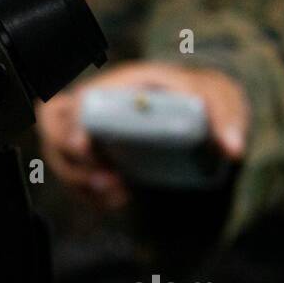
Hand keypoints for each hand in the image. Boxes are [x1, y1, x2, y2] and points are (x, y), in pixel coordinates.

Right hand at [35, 61, 249, 211]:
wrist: (195, 104)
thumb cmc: (198, 95)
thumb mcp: (217, 97)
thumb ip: (224, 116)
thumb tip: (232, 149)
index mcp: (116, 85)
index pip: (74, 100)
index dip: (69, 124)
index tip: (87, 148)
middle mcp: (94, 105)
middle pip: (51, 128)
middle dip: (69, 161)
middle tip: (105, 181)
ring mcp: (88, 129)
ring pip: (58, 154)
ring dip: (80, 181)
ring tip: (117, 194)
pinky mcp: (92, 153)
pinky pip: (73, 173)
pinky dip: (89, 192)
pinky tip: (117, 197)